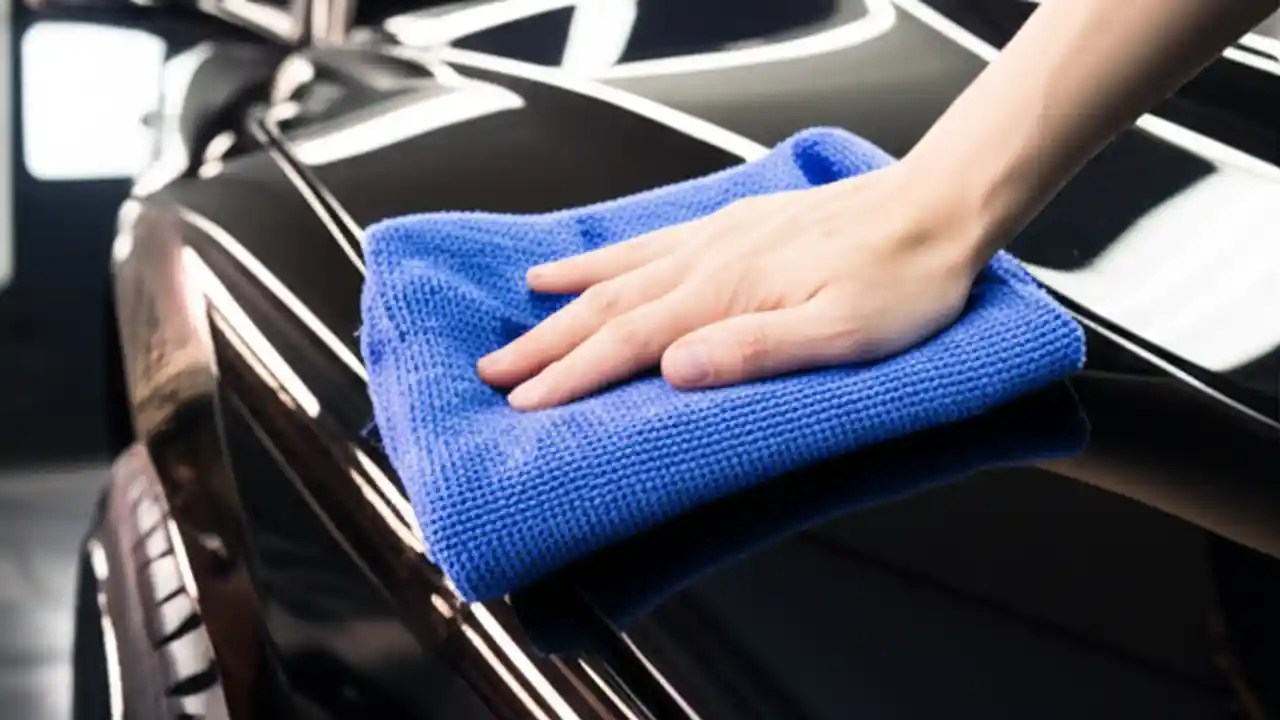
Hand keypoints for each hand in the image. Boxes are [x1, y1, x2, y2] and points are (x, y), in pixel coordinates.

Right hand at [477, 164, 992, 409]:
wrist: (934, 209)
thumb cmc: (901, 280)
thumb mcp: (842, 334)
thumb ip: (755, 351)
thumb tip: (675, 369)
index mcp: (726, 295)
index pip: (629, 342)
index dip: (572, 376)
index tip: (523, 402)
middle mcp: (707, 262)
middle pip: (606, 308)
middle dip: (546, 345)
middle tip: (493, 372)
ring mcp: (713, 240)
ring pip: (617, 275)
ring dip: (562, 305)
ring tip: (517, 322)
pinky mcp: (728, 227)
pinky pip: (646, 243)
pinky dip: (601, 257)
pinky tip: (576, 266)